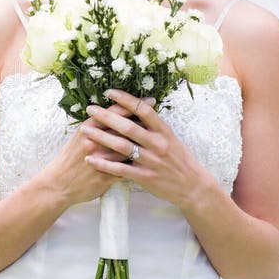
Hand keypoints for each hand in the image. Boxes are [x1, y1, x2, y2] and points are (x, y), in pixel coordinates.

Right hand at [46, 98, 153, 205]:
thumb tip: (116, 115)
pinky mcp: (106, 176)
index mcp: (88, 129)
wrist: (58, 185)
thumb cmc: (69, 159)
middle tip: (160, 113)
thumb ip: (97, 127)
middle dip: (145, 119)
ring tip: (160, 136)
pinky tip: (150, 160)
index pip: (115, 112)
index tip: (150, 100)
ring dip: (145, 142)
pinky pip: (127, 168)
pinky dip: (138, 163)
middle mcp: (96, 141)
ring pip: (129, 147)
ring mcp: (102, 159)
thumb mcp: (79, 138)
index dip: (134, 105)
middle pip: (126, 127)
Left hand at [81, 89, 207, 208]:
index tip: (110, 92)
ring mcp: (151, 161)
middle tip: (90, 109)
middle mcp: (157, 144)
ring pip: (122, 146)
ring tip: (85, 130)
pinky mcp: (145, 177)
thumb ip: (154, 127)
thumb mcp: (171, 139)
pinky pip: (120, 169)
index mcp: (164, 131)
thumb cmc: (180, 160)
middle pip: (128, 126)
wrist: (193, 187)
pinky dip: (104, 164)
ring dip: (101, 137)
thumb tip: (138, 109)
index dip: (126, 99)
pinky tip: (90, 159)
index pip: (143, 110)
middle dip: (107, 116)